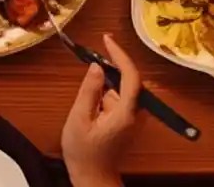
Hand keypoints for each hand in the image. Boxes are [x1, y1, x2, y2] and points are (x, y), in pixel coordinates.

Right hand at [61, 35, 142, 186]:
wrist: (92, 174)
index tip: (106, 40)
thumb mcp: (79, 118)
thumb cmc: (83, 151)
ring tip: (85, 102)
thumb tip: (96, 67)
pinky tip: (90, 108)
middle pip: (126, 81)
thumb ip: (89, 91)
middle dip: (107, 72)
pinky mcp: (127, 120)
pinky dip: (104, 95)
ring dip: (103, 87)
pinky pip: (117, 99)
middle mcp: (134, 114)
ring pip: (119, 90)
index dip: (120, 55)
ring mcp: (132, 117)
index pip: (131, 76)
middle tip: (86, 61)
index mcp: (125, 113)